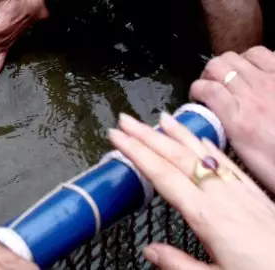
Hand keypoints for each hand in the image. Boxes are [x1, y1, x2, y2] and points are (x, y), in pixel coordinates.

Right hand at [109, 111, 274, 269]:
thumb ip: (179, 265)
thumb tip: (150, 250)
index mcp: (206, 217)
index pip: (162, 175)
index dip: (136, 153)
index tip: (116, 137)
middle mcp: (221, 197)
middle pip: (177, 157)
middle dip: (148, 136)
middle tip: (125, 119)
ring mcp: (240, 192)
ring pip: (203, 153)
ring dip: (178, 133)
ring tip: (159, 117)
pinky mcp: (255, 195)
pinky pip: (228, 163)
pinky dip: (211, 147)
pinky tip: (201, 138)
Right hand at [189, 47, 274, 194]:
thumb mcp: (249, 161)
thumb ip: (229, 135)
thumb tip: (215, 123)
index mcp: (240, 121)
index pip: (205, 88)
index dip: (197, 90)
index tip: (199, 98)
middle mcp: (254, 97)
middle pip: (219, 65)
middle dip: (211, 74)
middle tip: (215, 85)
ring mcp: (273, 84)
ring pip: (241, 56)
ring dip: (233, 64)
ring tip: (237, 77)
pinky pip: (267, 55)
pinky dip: (258, 60)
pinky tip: (260, 73)